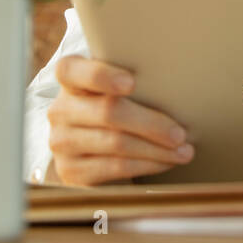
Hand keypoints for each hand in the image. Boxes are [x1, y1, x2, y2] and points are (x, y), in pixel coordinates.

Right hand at [47, 55, 193, 185]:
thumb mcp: (115, 88)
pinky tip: (167, 162)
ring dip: (156, 149)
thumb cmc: (116, 107)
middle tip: (180, 133)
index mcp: (69, 78)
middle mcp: (60, 110)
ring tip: (183, 150)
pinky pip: (115, 167)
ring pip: (116, 143)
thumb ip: (130, 80)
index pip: (71, 70)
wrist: (92, 149)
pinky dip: (147, 165)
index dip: (101, 76)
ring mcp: (62, 142)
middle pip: (107, 112)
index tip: (132, 82)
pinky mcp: (71, 171)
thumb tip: (176, 83)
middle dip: (150, 124)